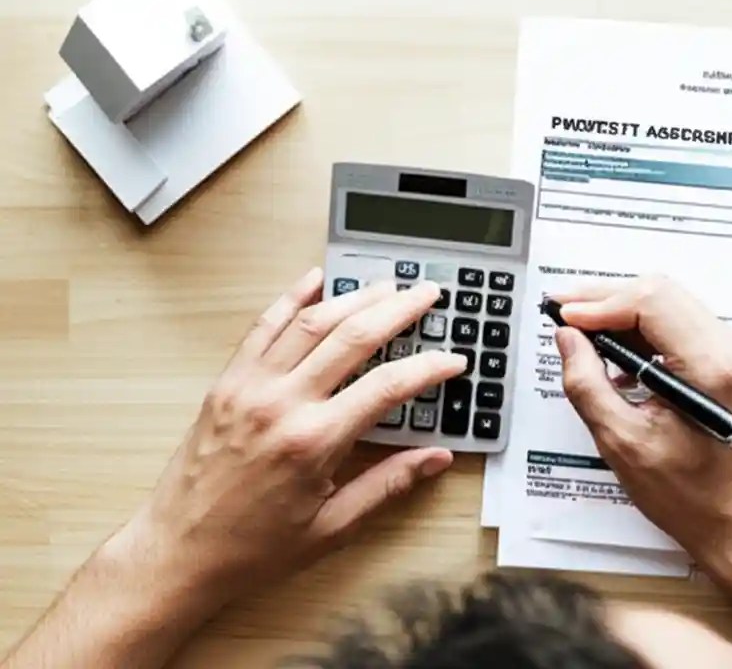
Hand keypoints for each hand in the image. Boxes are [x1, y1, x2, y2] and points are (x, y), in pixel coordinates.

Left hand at [109, 268, 464, 610]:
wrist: (177, 553)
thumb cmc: (251, 548)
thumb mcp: (332, 527)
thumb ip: (388, 485)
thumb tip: (435, 460)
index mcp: (314, 442)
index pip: (387, 386)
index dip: (428, 368)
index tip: (453, 359)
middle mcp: (281, 405)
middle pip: (352, 337)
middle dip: (397, 310)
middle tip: (426, 295)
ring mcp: (249, 388)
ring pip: (310, 323)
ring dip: (353, 298)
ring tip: (385, 286)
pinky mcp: (225, 384)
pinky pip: (262, 329)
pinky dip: (290, 300)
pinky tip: (313, 281)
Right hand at [555, 276, 731, 564]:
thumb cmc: (697, 500)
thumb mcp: (625, 445)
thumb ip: (588, 384)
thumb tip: (569, 339)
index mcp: (712, 365)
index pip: (649, 301)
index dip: (598, 302)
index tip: (562, 315)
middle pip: (661, 293)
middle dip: (606, 299)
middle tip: (563, 312)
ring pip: (671, 306)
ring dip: (625, 313)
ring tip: (583, 334)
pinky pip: (684, 329)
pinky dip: (646, 333)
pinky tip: (618, 358)